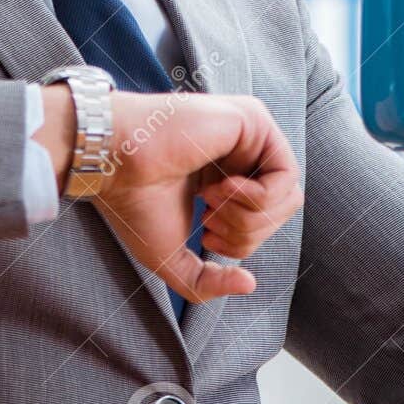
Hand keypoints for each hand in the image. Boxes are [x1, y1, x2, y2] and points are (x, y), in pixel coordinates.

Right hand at [41, 88, 302, 303]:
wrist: (114, 164)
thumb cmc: (134, 203)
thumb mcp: (174, 258)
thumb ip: (208, 282)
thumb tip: (249, 283)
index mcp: (226, 177)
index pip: (265, 221)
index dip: (241, 243)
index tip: (204, 233)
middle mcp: (242, 153)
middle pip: (282, 211)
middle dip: (246, 234)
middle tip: (207, 221)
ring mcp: (249, 134)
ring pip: (289, 196)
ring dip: (247, 217)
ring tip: (209, 203)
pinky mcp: (253, 120)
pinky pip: (285, 176)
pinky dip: (255, 198)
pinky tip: (218, 189)